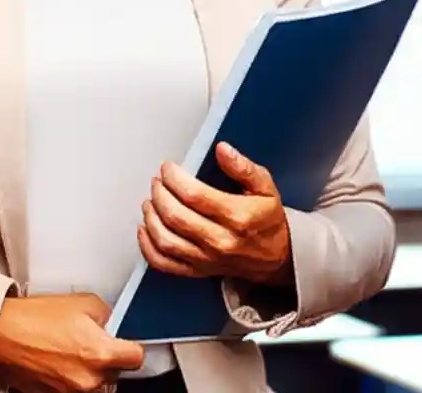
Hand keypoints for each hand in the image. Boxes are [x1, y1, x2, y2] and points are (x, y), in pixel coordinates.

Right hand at [0, 292, 143, 392]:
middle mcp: (89, 380)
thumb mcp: (83, 301)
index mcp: (100, 354)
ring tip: (69, 350)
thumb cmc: (33, 318)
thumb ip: (107, 315)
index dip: (131, 347)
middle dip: (107, 358)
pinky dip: (70, 377)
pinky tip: (57, 360)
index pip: (137, 359)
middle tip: (89, 341)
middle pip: (115, 373)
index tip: (125, 343)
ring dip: (89, 370)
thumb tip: (113, 324)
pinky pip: (73, 389)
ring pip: (95, 384)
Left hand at [138, 142, 292, 285]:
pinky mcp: (198, 271)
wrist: (276, 257)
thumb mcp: (265, 187)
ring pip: (166, 240)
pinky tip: (145, 229)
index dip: (174, 178)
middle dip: (160, 194)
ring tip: (150, 201)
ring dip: (151, 217)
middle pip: (176, 216)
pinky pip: (164, 263)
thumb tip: (222, 150)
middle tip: (157, 182)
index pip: (194, 195)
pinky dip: (147, 247)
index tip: (168, 168)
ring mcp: (207, 259)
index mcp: (237, 217)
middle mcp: (220, 241)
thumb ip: (243, 167)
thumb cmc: (267, 220)